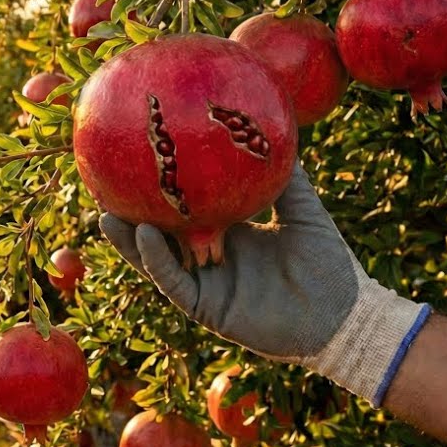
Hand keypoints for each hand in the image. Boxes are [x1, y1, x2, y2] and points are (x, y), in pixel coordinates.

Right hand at [99, 163, 429, 405]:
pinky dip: (154, 258)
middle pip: (159, 232)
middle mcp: (209, 256)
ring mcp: (204, 282)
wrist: (342, 314)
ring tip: (105, 211)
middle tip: (104, 184)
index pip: (186, 207)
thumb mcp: (305, 211)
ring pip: (154, 259)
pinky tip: (143, 234)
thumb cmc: (328, 265)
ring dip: (128, 238)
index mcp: (229, 232)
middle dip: (130, 212)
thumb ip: (287, 179)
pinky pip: (172, 280)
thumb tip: (273, 132)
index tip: (140, 160)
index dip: (162, 189)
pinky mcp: (205, 307)